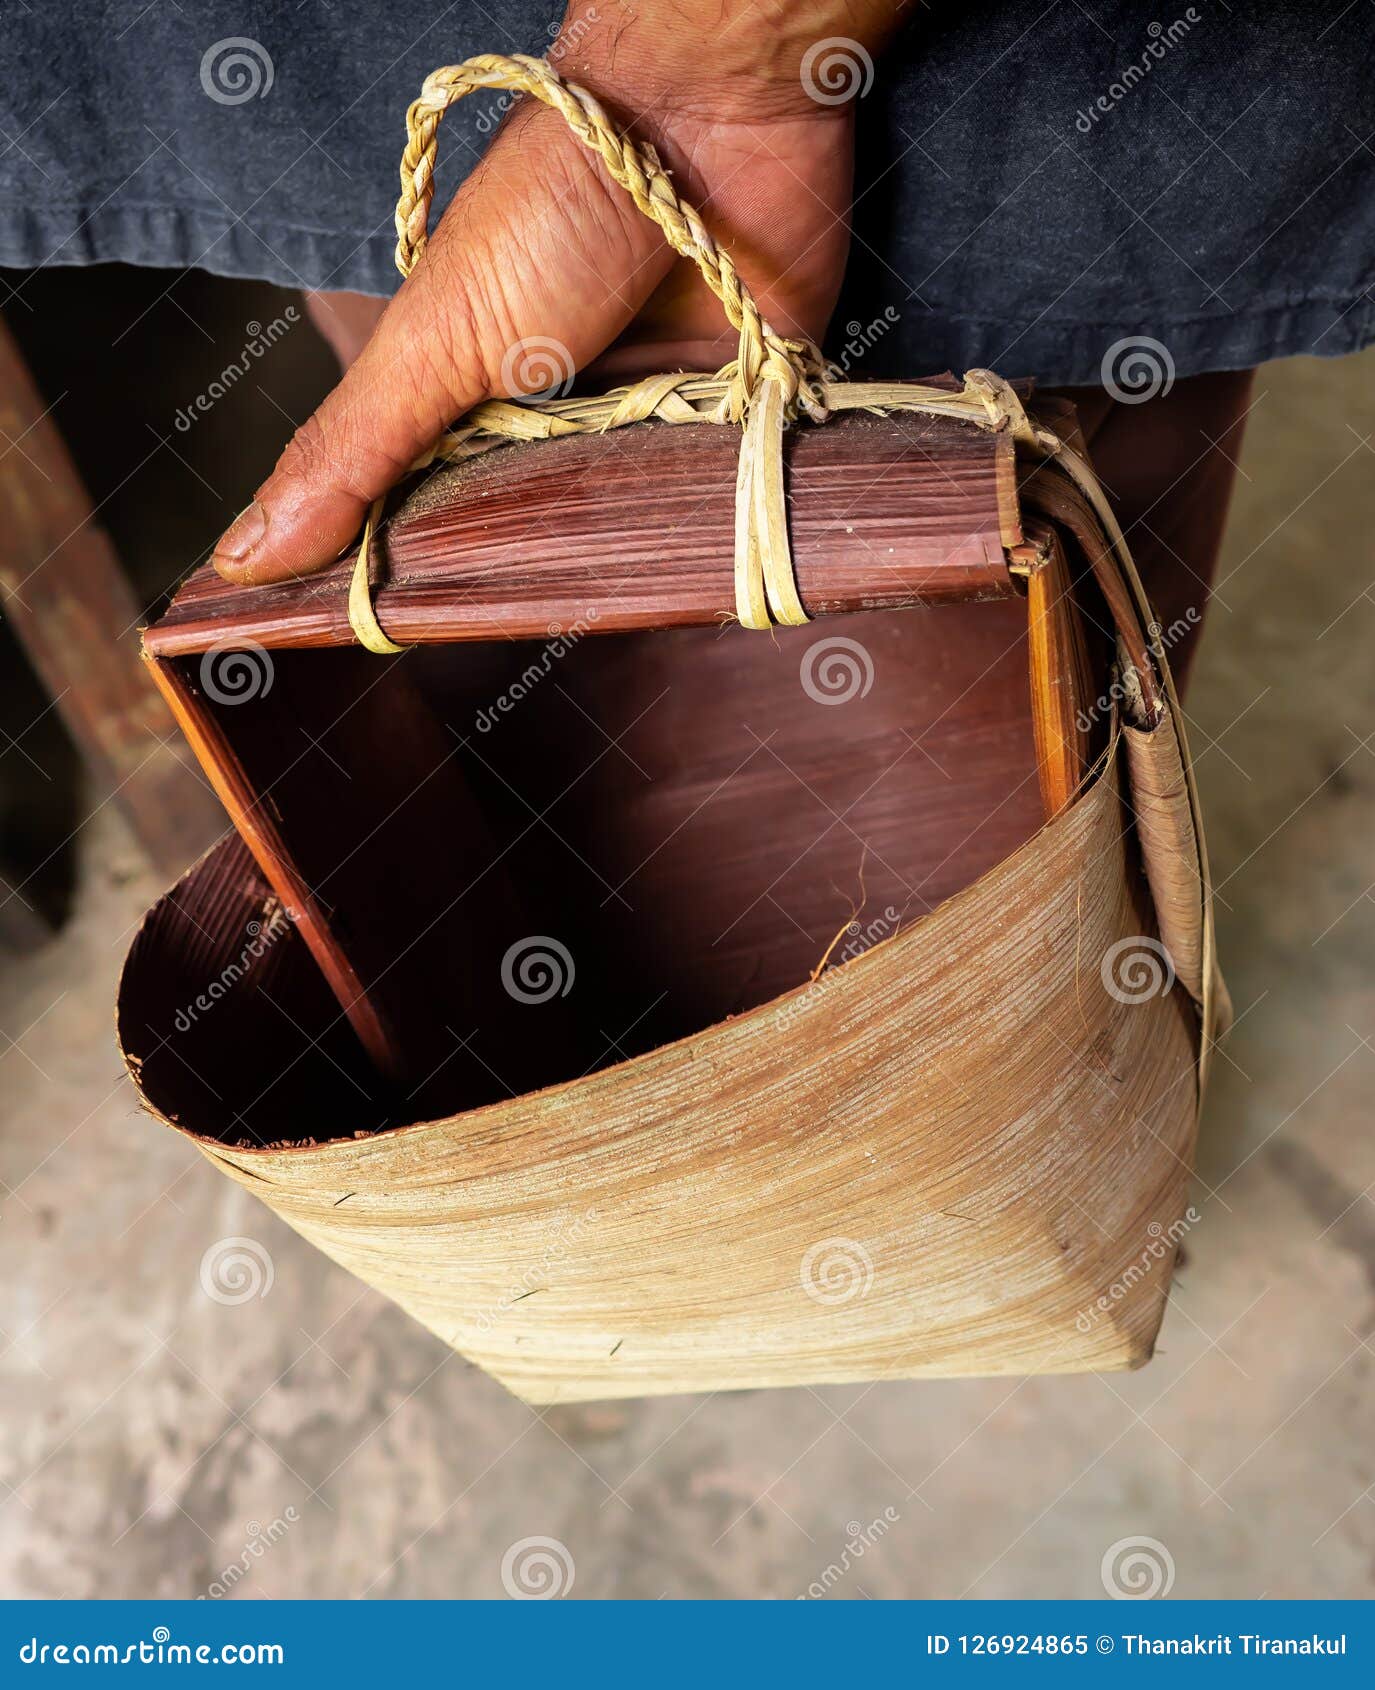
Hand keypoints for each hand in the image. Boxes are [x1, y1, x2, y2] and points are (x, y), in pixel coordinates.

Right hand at [213, 2, 907, 584]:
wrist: (710, 120)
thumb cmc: (556, 211)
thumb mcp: (432, 342)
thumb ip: (352, 454)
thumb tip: (241, 556)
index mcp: (472, 399)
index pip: (435, 517)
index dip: (422, 580)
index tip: (400, 650)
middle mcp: (557, 416)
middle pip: (537, 535)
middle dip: (534, 574)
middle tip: (527, 633)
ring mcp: (645, 415)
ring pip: (625, 527)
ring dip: (624, 552)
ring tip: (616, 606)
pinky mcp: (732, 416)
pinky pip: (713, 498)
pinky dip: (706, 521)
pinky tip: (698, 567)